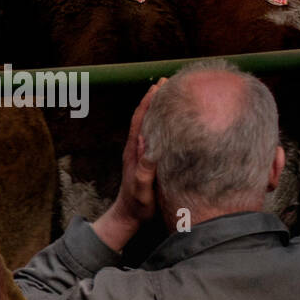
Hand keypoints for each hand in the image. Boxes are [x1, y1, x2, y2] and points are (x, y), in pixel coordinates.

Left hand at [92, 80, 164, 249]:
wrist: (128, 217)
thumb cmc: (137, 206)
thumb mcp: (141, 191)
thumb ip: (143, 172)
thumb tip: (148, 148)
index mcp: (134, 152)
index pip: (140, 121)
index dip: (148, 102)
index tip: (159, 86)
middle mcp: (135, 149)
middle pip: (144, 117)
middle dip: (154, 99)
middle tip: (168, 82)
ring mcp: (139, 154)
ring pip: (148, 124)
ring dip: (157, 109)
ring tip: (171, 95)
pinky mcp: (144, 160)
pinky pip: (153, 135)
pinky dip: (161, 123)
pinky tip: (170, 121)